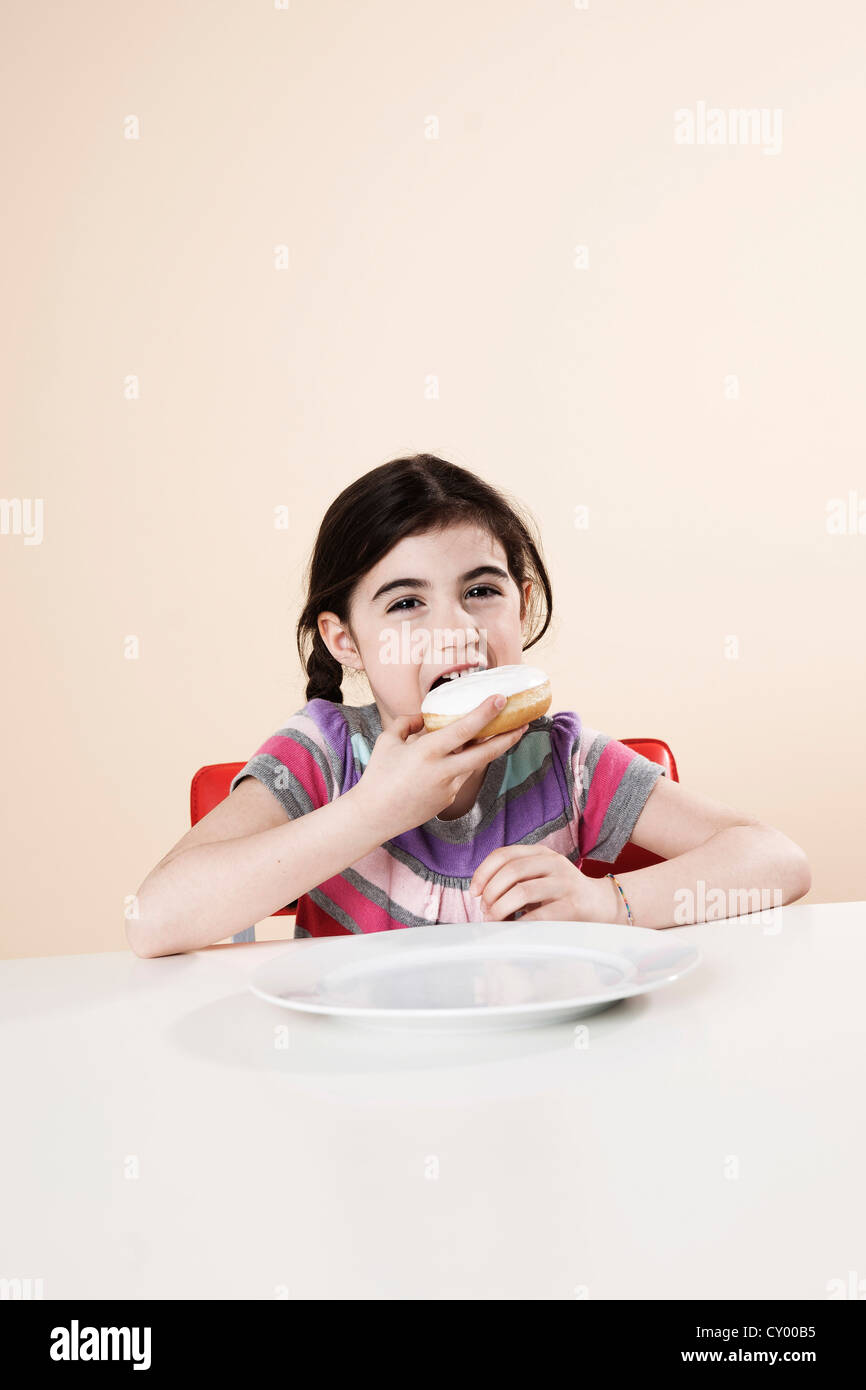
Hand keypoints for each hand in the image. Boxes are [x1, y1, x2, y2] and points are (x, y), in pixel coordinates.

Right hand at [356, 695, 528, 839]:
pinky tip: (461, 757)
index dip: (485, 713)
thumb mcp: (388, 740)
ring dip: (490, 749)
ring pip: (475, 764)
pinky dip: (463, 765)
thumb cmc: (378, 775)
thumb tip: (424, 716)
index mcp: (427, 752)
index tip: (501, 699)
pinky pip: (461, 776)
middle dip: (508, 738)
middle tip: (525, 723)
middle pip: (484, 753)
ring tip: (504, 734)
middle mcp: (442, 771)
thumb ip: (407, 723)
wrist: (374, 816)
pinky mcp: (448, 800)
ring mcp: (448, 788)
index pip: (463, 729)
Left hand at [469, 845, 615, 921]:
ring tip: (495, 920)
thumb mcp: (540, 876)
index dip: (483, 873)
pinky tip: (514, 929)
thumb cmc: (561, 893)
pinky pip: (538, 915)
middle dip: (491, 893)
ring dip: (500, 909)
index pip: (504, 854)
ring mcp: (564, 883)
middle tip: (485, 910)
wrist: (602, 904)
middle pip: (511, 871)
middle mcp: (553, 863)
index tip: (474, 892)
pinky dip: (519, 924)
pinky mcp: (572, 906)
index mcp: (541, 852)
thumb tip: (480, 895)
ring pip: (521, 892)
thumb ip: (515, 877)